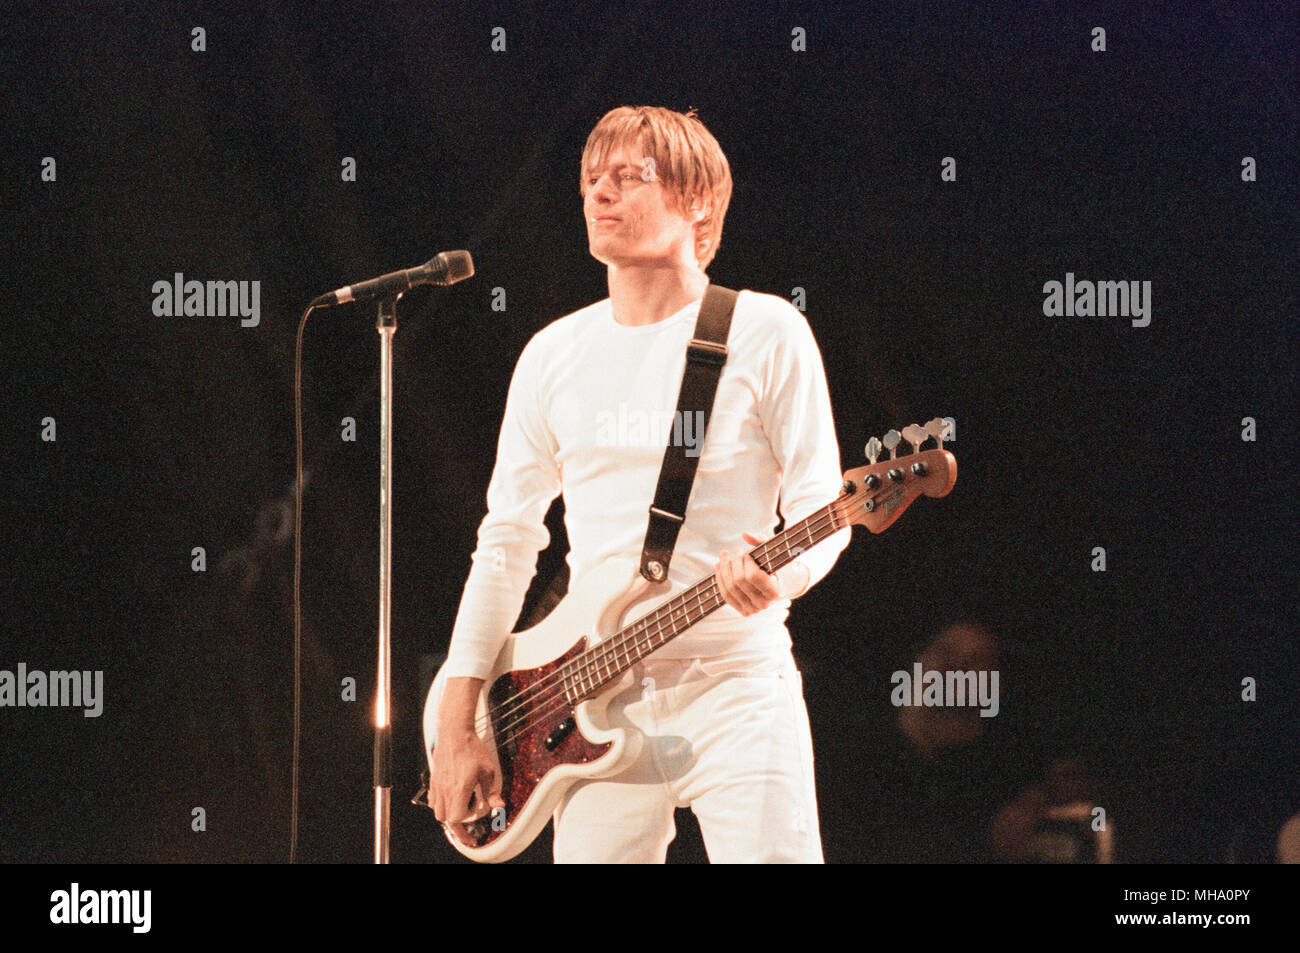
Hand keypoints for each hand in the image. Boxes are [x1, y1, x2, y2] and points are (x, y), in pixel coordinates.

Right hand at [432, 679, 505, 845]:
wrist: (455, 733)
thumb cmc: (473, 749)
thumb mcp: (488, 770)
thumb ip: (492, 792)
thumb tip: (499, 806)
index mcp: (460, 789)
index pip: (456, 818)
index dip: (465, 825)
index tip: (474, 827)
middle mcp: (446, 789)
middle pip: (445, 819)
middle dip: (457, 825)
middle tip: (468, 825)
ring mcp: (438, 785)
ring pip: (437, 811)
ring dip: (448, 814)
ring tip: (462, 808)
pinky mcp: (434, 779)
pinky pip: (433, 800)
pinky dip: (440, 805)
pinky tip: (451, 798)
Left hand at [715, 531, 779, 616]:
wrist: (783, 586)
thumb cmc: (777, 565)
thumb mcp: (773, 551)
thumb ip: (761, 541)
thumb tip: (744, 534)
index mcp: (774, 591)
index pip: (753, 576)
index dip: (746, 562)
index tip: (747, 554)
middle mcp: (763, 604)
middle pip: (738, 581)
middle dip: (734, 563)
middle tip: (735, 552)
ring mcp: (752, 610)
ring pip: (730, 588)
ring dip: (723, 569)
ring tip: (724, 556)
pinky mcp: (743, 611)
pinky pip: (726, 595)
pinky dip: (720, 579)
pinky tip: (718, 566)